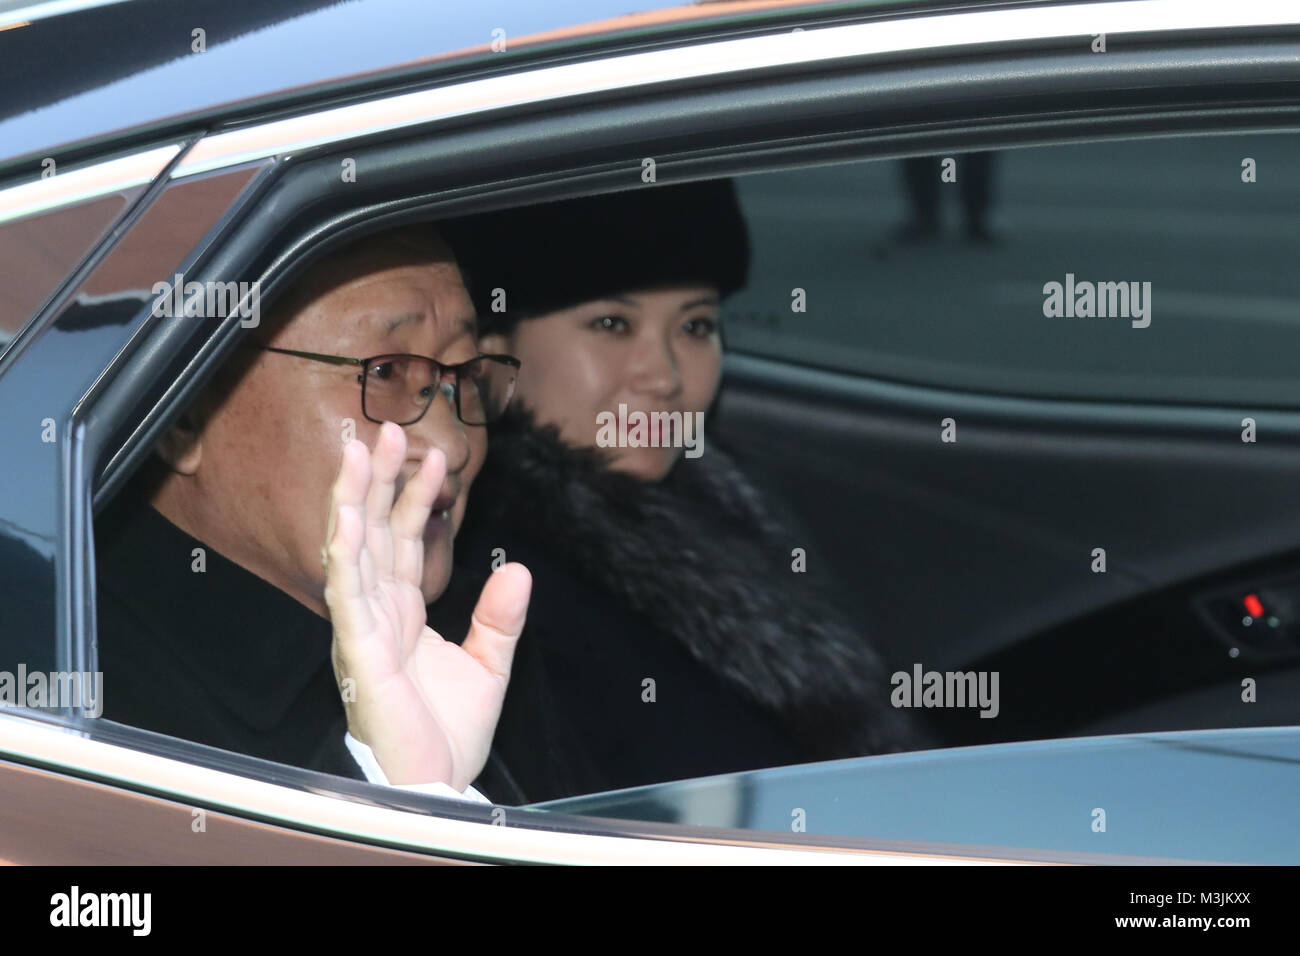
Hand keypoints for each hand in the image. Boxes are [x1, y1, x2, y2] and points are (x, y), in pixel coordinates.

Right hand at [323, 421, 530, 788]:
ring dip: (352, 499)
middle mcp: (377, 612)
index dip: (417, 497)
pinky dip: (345, 554)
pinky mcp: (358, 652)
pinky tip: (346, 517)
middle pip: (373, 532)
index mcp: (402, 612)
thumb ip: (499, 616)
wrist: (437, 783)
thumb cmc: (448, 733)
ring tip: (357, 452)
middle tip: (384, 429)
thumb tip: (518, 567)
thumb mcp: (488, 664)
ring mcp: (363, 629)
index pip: (407, 540)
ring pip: (352, 551)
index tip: (436, 454)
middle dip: (376, 480)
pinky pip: (347, 594)